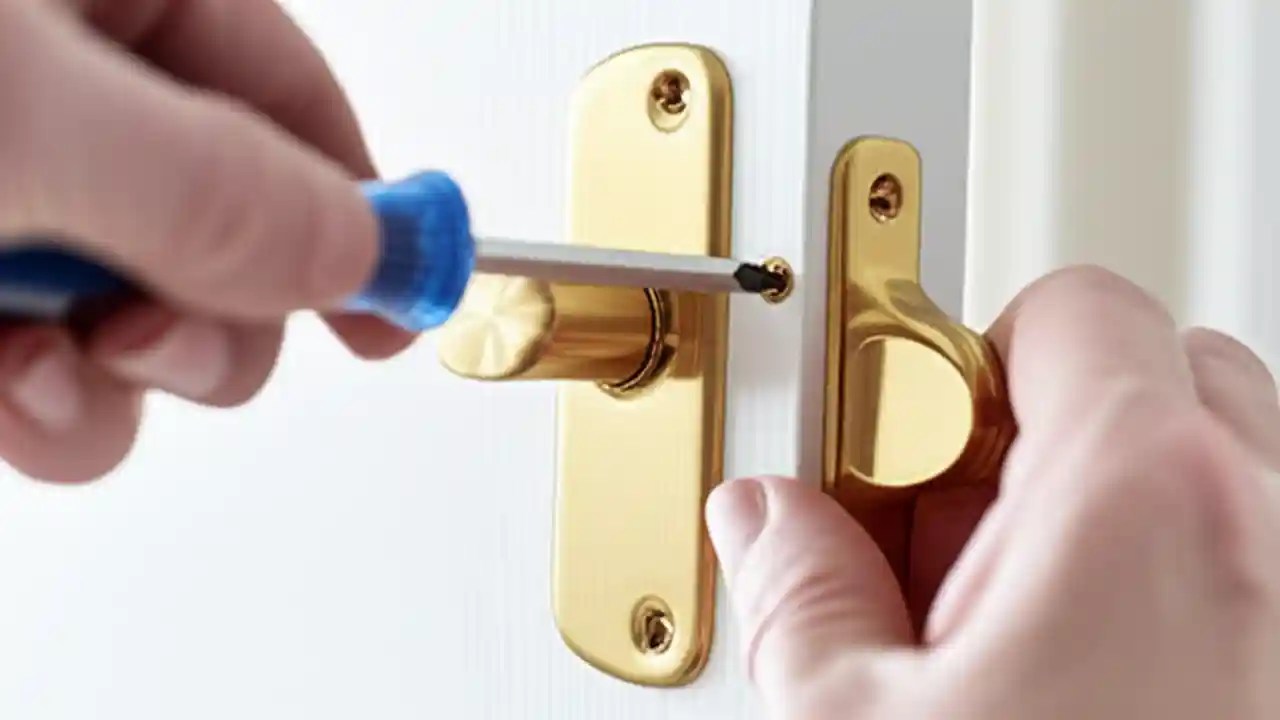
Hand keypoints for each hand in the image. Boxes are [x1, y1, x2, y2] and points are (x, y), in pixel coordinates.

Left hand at [0, 0, 411, 481]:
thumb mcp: (24, 119)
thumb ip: (206, 188)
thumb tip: (352, 251)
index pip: (283, 85)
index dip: (361, 192)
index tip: (410, 291)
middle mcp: (57, 90)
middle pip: (225, 221)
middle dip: (212, 314)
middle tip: (162, 337)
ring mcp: (9, 188)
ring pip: (138, 309)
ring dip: (118, 378)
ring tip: (38, 371)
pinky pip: (51, 359)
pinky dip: (44, 401)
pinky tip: (5, 394)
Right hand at [707, 267, 1279, 718]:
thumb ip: (801, 592)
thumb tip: (769, 526)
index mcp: (1151, 504)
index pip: (1071, 309)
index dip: (960, 356)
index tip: (905, 432)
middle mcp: (1272, 530)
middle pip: (1162, 374)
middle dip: (1045, 431)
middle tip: (956, 533)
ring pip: (1225, 466)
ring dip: (1119, 504)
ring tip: (1017, 617)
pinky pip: (1257, 556)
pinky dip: (1180, 573)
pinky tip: (1086, 662)